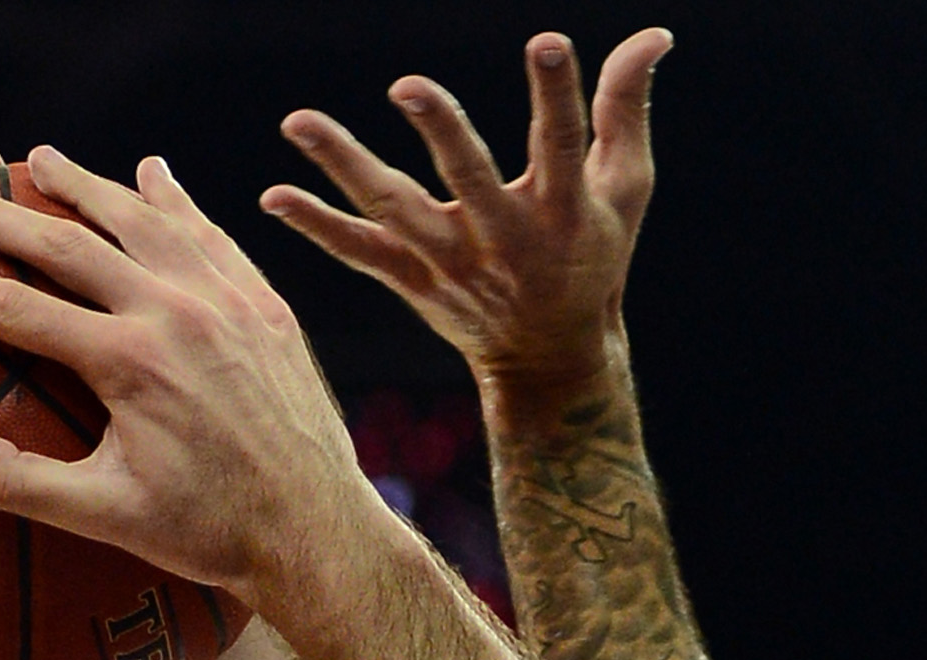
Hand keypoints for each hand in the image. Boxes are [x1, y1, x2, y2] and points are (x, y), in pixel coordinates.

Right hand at [0, 146, 393, 604]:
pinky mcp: (266, 304)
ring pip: (141, 217)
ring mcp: (226, 300)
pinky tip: (152, 176)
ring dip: (85, 183)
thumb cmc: (210, 535)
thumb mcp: (109, 517)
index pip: (10, 310)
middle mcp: (176, 313)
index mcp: (130, 363)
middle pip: (64, 241)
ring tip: (39, 159)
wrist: (318, 531)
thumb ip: (18, 482)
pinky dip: (176, 201)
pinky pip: (210, 234)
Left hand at [264, 28, 669, 392]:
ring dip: (345, 168)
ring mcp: (452, 263)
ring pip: (394, 212)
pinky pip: (358, 253)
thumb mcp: (622, 189)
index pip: (560, 144)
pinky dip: (316, 226)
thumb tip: (654, 33)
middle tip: (408, 84)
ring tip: (297, 120)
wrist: (551, 359)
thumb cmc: (592, 256)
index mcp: (562, 212)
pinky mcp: (414, 281)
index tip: (547, 41)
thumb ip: (627, 108)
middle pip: (469, 179)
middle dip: (443, 133)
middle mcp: (504, 239)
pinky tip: (272, 195)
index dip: (556, 93)